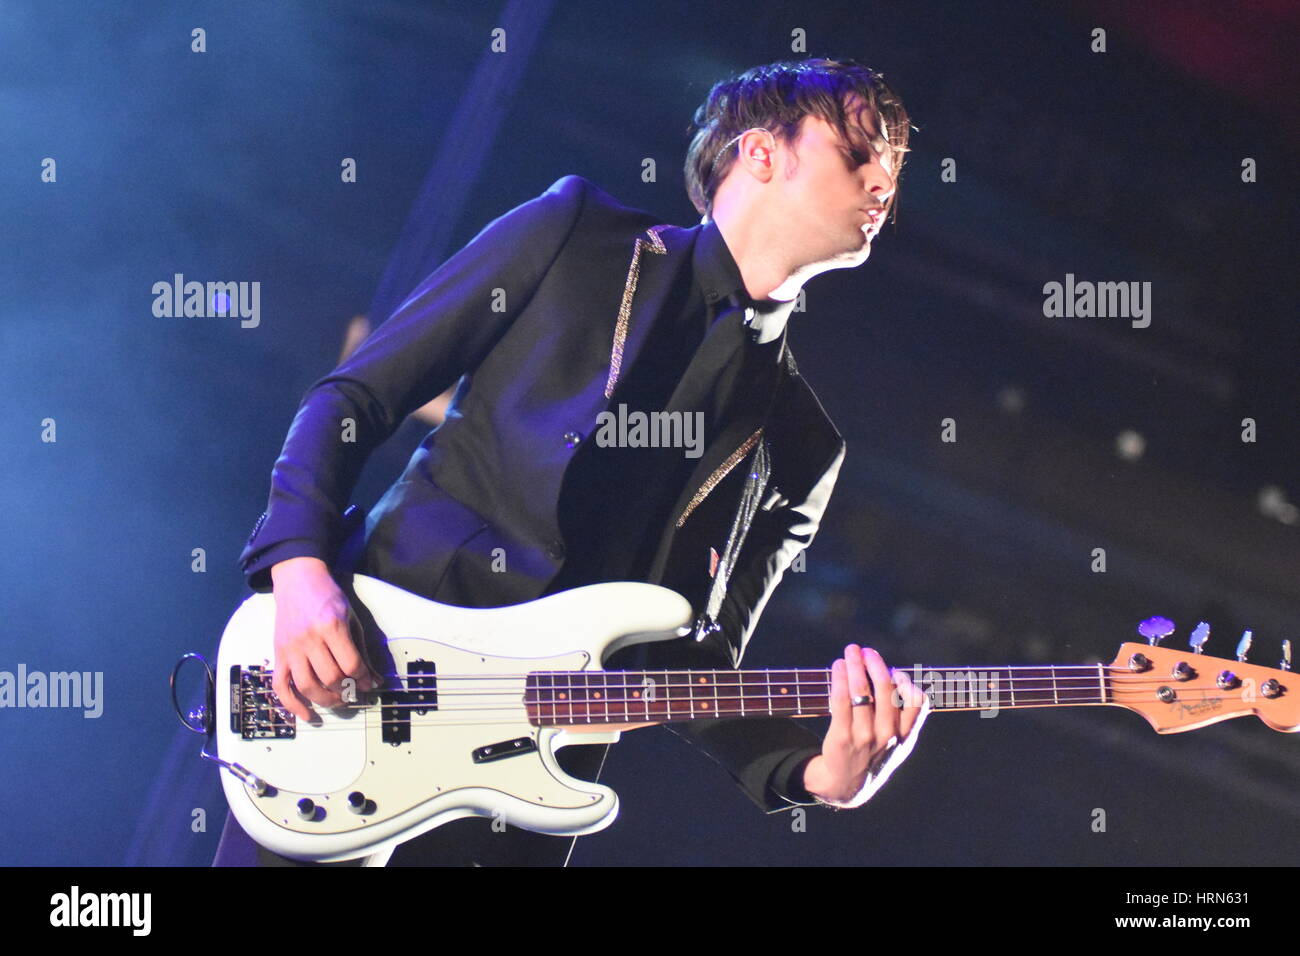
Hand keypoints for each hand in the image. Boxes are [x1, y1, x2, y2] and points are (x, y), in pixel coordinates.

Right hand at [269, 557, 381, 722]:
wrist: (297, 581)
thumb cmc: (328, 597)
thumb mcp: (351, 618)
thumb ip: (361, 650)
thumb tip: (374, 679)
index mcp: (331, 627)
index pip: (351, 664)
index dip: (364, 679)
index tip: (370, 684)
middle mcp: (309, 639)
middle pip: (331, 678)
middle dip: (348, 691)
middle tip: (355, 694)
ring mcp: (291, 648)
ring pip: (307, 686)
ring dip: (326, 701)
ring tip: (338, 701)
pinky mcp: (278, 654)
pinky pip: (281, 687)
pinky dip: (293, 706)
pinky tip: (308, 715)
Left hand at [802, 644, 926, 805]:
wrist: (848, 786)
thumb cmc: (875, 755)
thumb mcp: (899, 743)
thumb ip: (904, 715)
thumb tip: (894, 674)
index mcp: (907, 736)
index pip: (918, 702)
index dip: (906, 681)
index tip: (893, 671)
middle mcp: (888, 735)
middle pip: (886, 689)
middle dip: (875, 663)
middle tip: (865, 650)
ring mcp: (865, 737)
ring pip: (861, 691)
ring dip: (855, 665)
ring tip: (851, 652)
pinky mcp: (843, 736)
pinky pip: (841, 700)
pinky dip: (840, 678)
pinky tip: (838, 667)